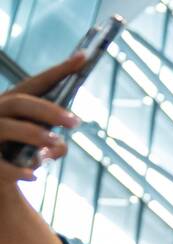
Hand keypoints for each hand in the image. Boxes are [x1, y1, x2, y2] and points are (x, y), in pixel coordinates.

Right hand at [0, 52, 84, 185]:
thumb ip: (53, 142)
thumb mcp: (39, 145)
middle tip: (76, 122)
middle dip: (48, 110)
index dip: (59, 71)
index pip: (36, 84)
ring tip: (56, 143)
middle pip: (20, 103)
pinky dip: (16, 171)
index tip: (83, 57)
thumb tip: (58, 146)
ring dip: (33, 134)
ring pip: (6, 127)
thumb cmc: (20, 153)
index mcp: (12, 104)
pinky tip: (34, 176)